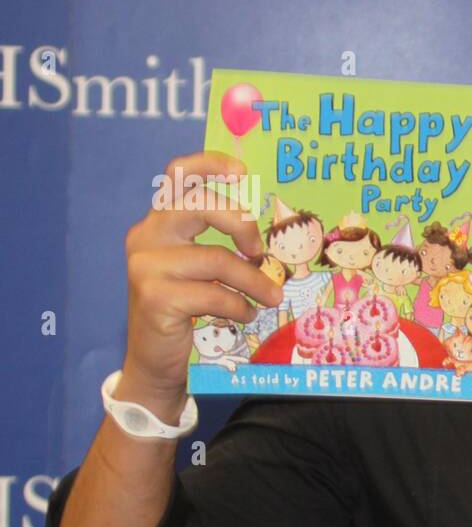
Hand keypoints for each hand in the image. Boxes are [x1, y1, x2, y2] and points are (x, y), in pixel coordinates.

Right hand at [123, 152, 283, 412]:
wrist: (155, 362)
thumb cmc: (186, 311)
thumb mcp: (201, 271)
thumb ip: (220, 245)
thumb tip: (269, 239)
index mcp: (158, 222)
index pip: (177, 175)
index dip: (209, 164)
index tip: (242, 172)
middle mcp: (146, 236)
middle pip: (200, 206)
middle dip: (241, 224)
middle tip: (261, 252)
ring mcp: (146, 267)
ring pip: (216, 259)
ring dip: (254, 281)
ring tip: (271, 297)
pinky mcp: (154, 298)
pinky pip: (213, 295)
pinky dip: (239, 306)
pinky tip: (245, 315)